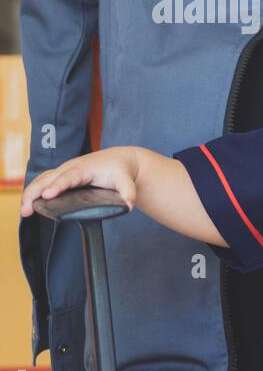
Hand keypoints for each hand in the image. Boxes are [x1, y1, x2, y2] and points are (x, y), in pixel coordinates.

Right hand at [19, 147, 139, 217]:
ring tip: (25, 211)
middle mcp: (71, 167)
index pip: (68, 177)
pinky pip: (43, 180)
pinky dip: (33, 190)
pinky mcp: (61, 174)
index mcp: (85, 168)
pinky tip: (28, 204)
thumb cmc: (120, 170)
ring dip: (30, 193)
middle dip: (36, 192)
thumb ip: (128, 192)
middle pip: (49, 178)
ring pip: (42, 179)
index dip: (57, 185)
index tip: (48, 195)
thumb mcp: (126, 181)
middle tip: (27, 209)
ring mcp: (64, 170)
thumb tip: (129, 206)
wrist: (119, 159)